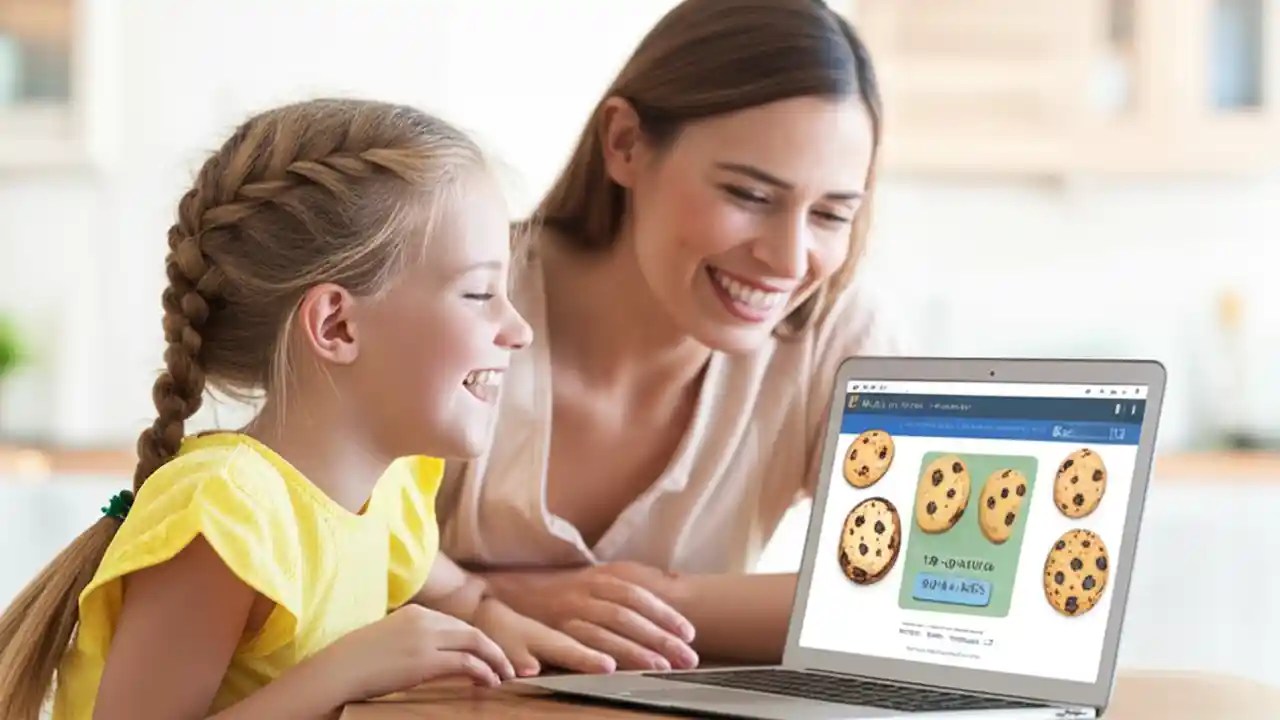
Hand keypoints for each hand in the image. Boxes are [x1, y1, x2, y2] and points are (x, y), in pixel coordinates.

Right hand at [316, 604, 514, 703]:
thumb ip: (414, 639)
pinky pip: (466, 662)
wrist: (338, 670)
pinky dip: (484, 671)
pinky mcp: (426, 661)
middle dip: (493, 649)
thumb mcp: (391, 640)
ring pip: (476, 643)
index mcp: (416, 612)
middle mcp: (425, 620)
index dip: (477, 641)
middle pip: (472, 631)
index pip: (458, 625)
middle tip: (506, 667)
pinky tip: (489, 682)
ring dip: (495, 661)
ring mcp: (426, 639)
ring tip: (504, 676)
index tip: (488, 655)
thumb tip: (431, 656)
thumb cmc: (357, 660)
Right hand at [487, 562, 698, 671]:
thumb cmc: (558, 592)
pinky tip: (607, 668)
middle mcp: (584, 593)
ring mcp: (565, 613)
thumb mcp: (591, 582)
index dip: (665, 614)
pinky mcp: (548, 631)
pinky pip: (572, 644)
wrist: (505, 592)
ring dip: (634, 651)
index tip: (689, 633)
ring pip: (604, 630)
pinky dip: (590, 656)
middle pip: (627, 615)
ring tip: (659, 666)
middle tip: (686, 657)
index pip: (639, 595)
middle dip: (660, 637)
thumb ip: (622, 590)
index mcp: (598, 578)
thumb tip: (666, 593)